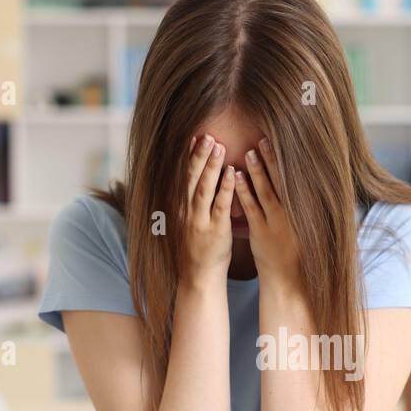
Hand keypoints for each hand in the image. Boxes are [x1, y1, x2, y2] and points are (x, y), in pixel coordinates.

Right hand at [182, 133, 234, 284]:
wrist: (198, 275)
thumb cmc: (196, 246)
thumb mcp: (187, 222)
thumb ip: (189, 201)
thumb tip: (194, 179)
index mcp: (178, 207)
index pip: (181, 176)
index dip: (187, 156)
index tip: (194, 137)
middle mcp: (185, 211)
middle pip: (190, 178)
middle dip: (199, 155)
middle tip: (207, 135)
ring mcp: (199, 220)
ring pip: (203, 188)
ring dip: (211, 166)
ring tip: (219, 146)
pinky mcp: (215, 230)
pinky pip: (220, 205)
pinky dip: (225, 188)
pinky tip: (232, 172)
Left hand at [233, 137, 299, 283]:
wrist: (290, 279)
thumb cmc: (295, 252)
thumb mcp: (301, 228)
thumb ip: (296, 208)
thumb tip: (296, 186)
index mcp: (301, 211)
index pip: (294, 180)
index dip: (286, 162)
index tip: (281, 143)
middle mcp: (291, 214)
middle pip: (282, 181)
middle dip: (273, 160)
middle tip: (265, 139)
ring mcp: (276, 222)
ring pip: (266, 191)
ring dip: (258, 171)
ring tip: (249, 152)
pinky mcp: (261, 232)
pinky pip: (251, 208)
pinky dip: (244, 191)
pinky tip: (236, 177)